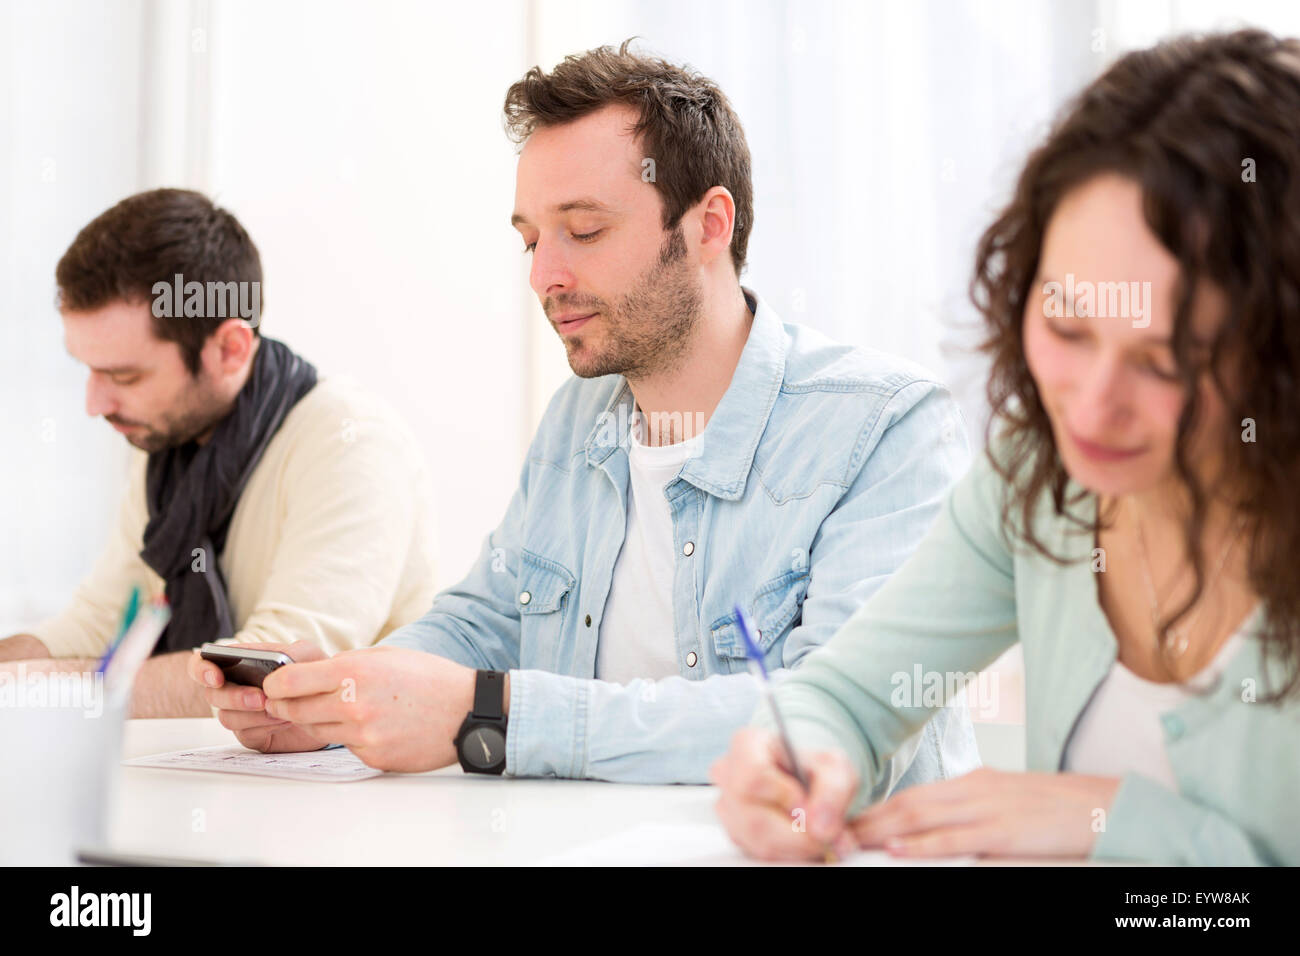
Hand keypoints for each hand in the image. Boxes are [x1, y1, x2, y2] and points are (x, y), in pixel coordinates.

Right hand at [189, 640, 326, 752]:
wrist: (329, 704)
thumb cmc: (312, 674)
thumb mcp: (307, 655)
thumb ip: (291, 652)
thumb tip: (274, 664)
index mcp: (236, 663)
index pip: (201, 665)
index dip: (202, 671)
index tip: (216, 678)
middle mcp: (232, 688)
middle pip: (212, 695)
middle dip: (234, 697)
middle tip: (260, 698)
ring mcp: (240, 713)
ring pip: (227, 718)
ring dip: (254, 715)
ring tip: (281, 709)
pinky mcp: (251, 734)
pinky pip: (245, 734)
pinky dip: (265, 727)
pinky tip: (284, 720)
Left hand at [261, 647, 479, 772]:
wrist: (467, 710)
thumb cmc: (430, 678)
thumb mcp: (385, 656)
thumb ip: (345, 665)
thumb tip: (310, 674)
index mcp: (353, 671)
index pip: (289, 682)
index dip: (275, 685)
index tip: (274, 686)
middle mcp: (353, 703)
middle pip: (295, 711)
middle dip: (289, 706)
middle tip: (290, 701)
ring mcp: (363, 734)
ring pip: (318, 731)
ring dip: (321, 721)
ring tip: (340, 709)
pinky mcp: (373, 756)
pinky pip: (347, 747)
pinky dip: (352, 737)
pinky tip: (374, 725)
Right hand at [710, 727, 859, 860]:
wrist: (810, 783)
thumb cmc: (814, 769)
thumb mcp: (835, 768)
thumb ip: (833, 791)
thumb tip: (820, 828)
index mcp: (747, 744)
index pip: (754, 776)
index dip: (784, 796)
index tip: (807, 802)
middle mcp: (728, 775)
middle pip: (754, 821)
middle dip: (797, 836)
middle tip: (825, 835)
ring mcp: (727, 808)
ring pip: (756, 844)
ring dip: (795, 848)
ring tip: (817, 836)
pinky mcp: (735, 834)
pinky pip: (759, 854)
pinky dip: (788, 854)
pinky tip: (801, 840)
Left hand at [849, 767, 1120, 858]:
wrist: (1106, 805)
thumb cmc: (1058, 809)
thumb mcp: (1007, 803)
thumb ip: (971, 813)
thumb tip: (935, 828)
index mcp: (972, 783)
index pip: (913, 796)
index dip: (877, 809)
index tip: (848, 821)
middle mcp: (972, 790)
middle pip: (907, 804)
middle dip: (867, 819)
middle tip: (833, 831)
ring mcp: (987, 808)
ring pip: (921, 818)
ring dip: (881, 830)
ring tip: (850, 840)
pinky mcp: (1004, 830)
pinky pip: (955, 838)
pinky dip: (923, 843)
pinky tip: (900, 848)